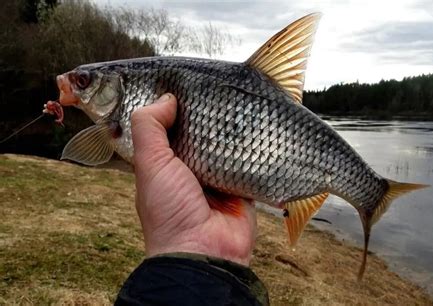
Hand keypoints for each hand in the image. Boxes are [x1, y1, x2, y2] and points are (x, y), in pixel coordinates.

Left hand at [131, 94, 256, 265]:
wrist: (204, 252)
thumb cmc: (169, 211)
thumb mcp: (150, 164)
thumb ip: (149, 128)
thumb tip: (166, 98)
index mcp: (163, 162)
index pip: (166, 127)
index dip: (171, 106)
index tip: (182, 81)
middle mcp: (188, 167)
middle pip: (197, 132)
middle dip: (204, 114)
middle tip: (216, 86)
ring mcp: (215, 175)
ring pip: (222, 143)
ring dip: (228, 128)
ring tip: (237, 99)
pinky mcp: (239, 183)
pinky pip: (245, 159)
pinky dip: (249, 146)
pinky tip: (255, 124)